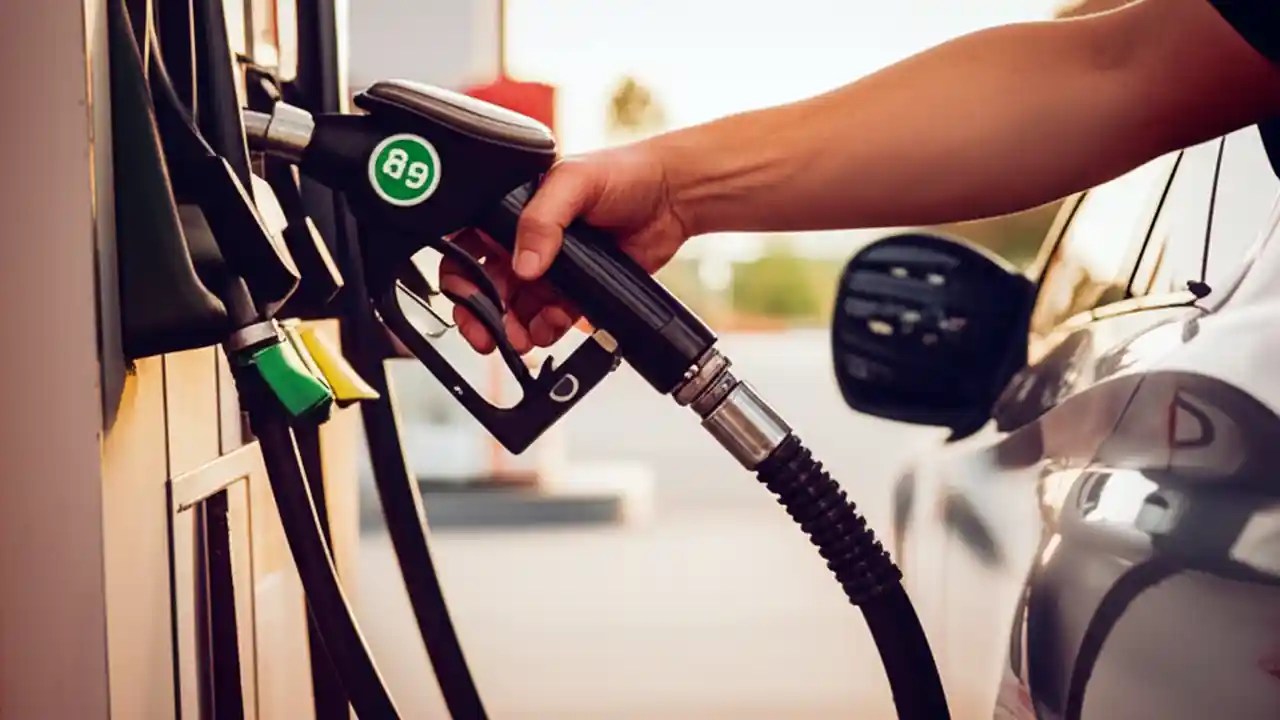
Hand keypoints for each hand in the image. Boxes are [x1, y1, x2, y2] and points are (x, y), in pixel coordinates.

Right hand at [440, 141, 691, 354]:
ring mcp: (550, 268)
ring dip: (515, 329)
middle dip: (484, 316)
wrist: (671, 197)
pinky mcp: (575, 290)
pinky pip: (549, 318)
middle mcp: (525, 241)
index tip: (466, 299)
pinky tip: (554, 325)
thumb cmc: (623, 172)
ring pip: (515, 310)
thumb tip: (524, 264)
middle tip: (488, 336)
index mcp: (511, 210)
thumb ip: (542, 219)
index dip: (460, 276)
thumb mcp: (574, 181)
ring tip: (526, 336)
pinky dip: (546, 329)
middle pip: (486, 288)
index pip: (466, 245)